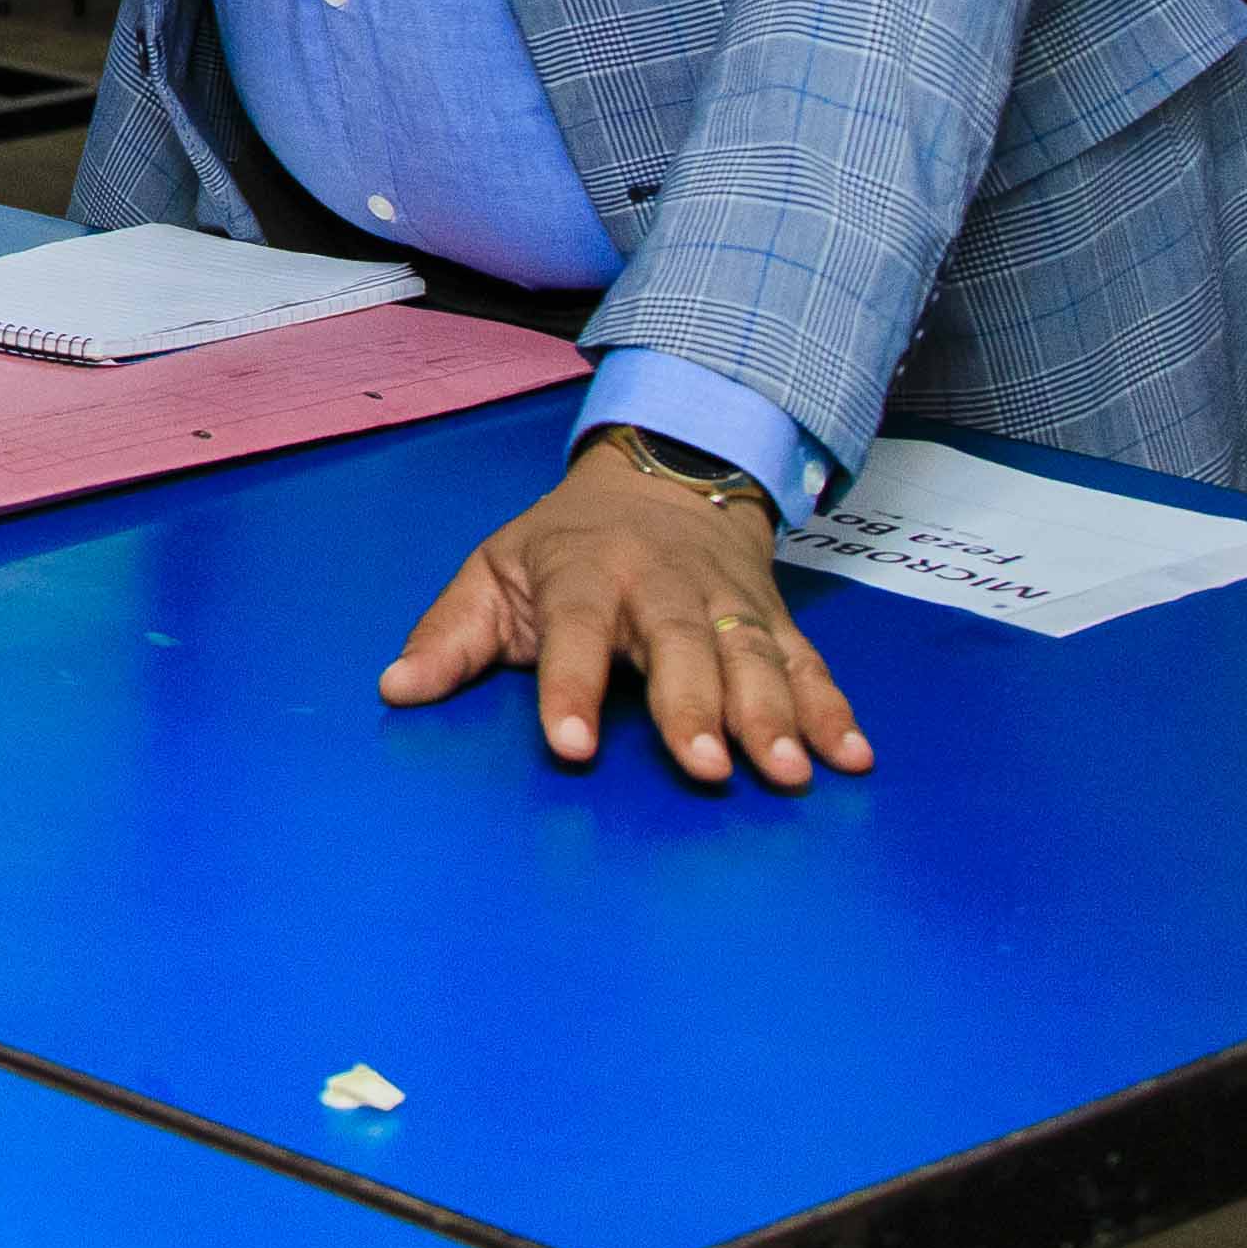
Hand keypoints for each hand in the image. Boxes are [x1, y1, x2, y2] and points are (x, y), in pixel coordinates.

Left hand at [379, 446, 873, 790]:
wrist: (662, 473)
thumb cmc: (565, 543)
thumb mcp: (494, 571)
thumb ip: (451, 635)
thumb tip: (395, 689)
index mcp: (585, 574)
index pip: (574, 631)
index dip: (569, 687)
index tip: (568, 747)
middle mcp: (662, 585)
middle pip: (681, 645)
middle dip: (694, 706)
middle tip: (704, 769)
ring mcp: (726, 601)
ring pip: (753, 655)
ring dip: (774, 715)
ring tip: (789, 773)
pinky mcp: (773, 618)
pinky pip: (808, 663)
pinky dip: (832, 708)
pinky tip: (851, 756)